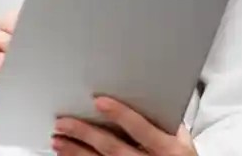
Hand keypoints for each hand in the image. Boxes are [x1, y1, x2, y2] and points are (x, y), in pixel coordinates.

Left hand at [52, 97, 196, 155]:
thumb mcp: (183, 140)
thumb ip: (166, 120)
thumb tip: (151, 92)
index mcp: (168, 148)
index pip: (141, 129)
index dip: (120, 114)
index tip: (99, 101)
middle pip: (113, 148)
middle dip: (86, 133)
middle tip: (64, 122)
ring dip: (76, 151)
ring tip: (57, 139)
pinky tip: (67, 154)